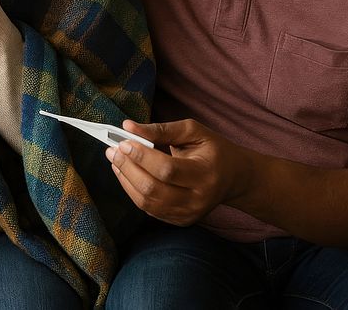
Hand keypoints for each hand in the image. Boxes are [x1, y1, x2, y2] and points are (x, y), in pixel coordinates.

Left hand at [105, 118, 248, 225]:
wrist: (234, 178)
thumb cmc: (213, 150)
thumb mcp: (193, 131)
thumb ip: (162, 129)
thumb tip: (129, 126)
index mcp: (205, 173)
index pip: (167, 169)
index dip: (142, 156)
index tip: (124, 141)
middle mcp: (198, 199)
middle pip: (153, 189)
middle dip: (128, 168)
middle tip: (113, 150)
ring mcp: (189, 214)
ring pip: (147, 202)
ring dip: (126, 180)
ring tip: (116, 161)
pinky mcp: (180, 221)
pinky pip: (149, 209)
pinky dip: (133, 191)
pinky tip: (127, 174)